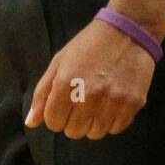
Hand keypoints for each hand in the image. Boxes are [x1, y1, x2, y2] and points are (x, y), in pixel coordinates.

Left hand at [25, 15, 155, 138]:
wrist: (127, 31)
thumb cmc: (88, 46)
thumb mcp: (59, 62)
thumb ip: (42, 93)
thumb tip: (31, 122)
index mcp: (66, 83)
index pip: (53, 122)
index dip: (55, 115)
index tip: (63, 104)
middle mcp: (89, 95)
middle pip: (73, 132)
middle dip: (73, 119)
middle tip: (81, 101)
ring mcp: (112, 101)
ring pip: (95, 134)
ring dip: (93, 122)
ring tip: (97, 102)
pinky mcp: (133, 104)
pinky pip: (116, 129)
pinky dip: (111, 121)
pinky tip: (112, 102)